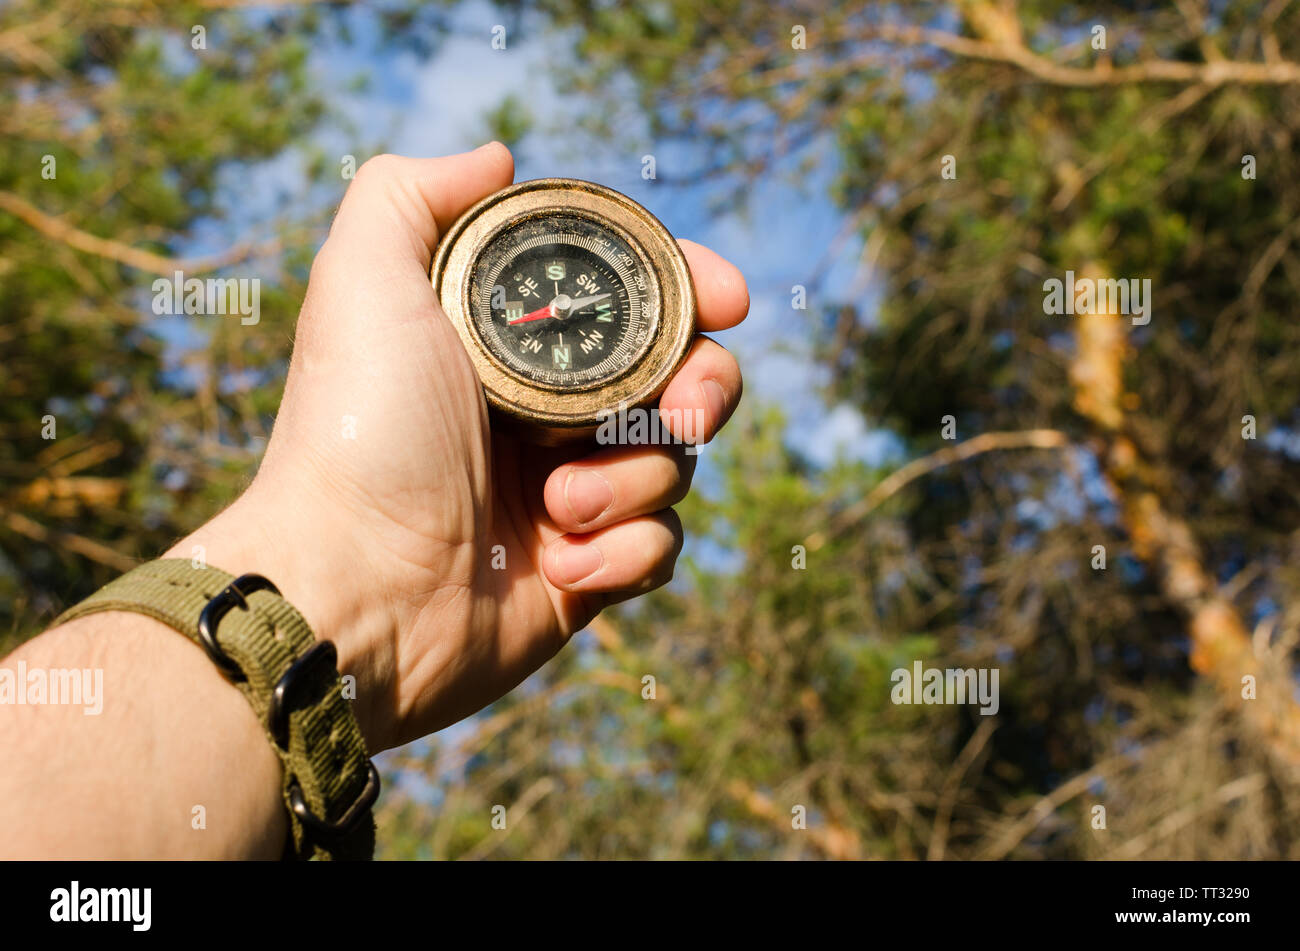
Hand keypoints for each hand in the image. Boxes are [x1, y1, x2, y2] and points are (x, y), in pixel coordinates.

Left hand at [172, 144, 746, 751]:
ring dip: (633, 481)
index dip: (693, 292)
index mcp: (515, 350)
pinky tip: (563, 566)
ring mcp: (572, 497)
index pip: (633, 303)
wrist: (350, 586)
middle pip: (684, 382)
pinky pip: (661, 549)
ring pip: (678, 467)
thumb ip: (413, 193)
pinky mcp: (586, 572)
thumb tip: (498, 157)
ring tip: (557, 506)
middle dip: (702, 390)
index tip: (729, 300)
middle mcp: (549, 418)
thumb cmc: (357, 430)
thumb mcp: (365, 280)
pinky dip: (628, 553)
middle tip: (676, 412)